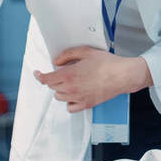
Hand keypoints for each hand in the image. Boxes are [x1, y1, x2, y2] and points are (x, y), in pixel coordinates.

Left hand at [34, 47, 152, 112]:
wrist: (123, 75)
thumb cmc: (108, 64)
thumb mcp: (86, 52)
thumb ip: (68, 55)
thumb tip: (57, 61)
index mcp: (69, 75)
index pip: (47, 79)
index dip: (39, 76)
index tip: (38, 73)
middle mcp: (71, 88)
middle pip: (53, 87)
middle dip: (54, 80)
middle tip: (63, 73)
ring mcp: (78, 98)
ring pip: (59, 97)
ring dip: (61, 90)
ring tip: (71, 83)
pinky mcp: (86, 104)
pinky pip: (70, 108)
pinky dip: (69, 102)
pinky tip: (75, 95)